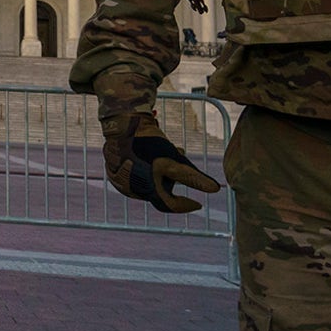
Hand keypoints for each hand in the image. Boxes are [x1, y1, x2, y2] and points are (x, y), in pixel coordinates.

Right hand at [101, 113, 222, 213]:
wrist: (122, 125)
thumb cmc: (149, 144)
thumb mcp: (175, 160)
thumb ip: (194, 177)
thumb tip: (216, 190)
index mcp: (148, 191)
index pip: (171, 206)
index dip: (186, 205)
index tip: (198, 204)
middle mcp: (133, 190)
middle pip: (160, 192)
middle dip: (173, 180)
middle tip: (180, 162)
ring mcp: (122, 181)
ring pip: (148, 183)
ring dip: (160, 174)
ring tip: (167, 154)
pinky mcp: (115, 172)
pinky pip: (135, 176)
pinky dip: (147, 169)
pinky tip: (152, 154)